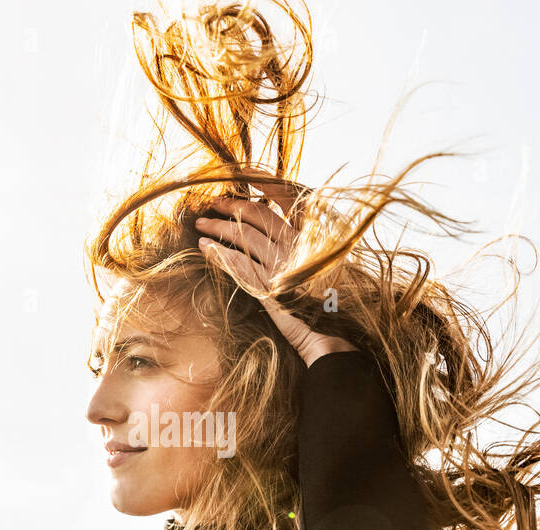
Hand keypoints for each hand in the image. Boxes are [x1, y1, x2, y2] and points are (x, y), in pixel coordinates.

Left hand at [196, 191, 357, 367]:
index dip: (267, 185)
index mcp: (318, 236)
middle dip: (233, 205)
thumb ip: (316, 246)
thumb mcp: (335, 268)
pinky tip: (205, 248)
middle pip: (259, 214)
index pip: (291, 199)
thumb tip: (293, 230)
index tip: (249, 180)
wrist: (336, 340)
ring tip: (201, 224)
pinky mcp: (267, 288)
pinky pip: (237, 264)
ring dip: (218, 226)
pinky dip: (218, 253)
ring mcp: (282, 265)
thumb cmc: (338, 307)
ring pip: (243, 235)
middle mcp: (299, 245)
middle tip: (214, 203)